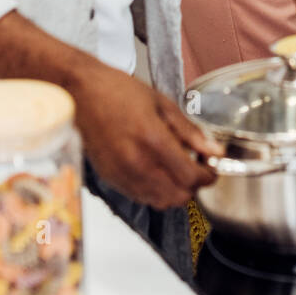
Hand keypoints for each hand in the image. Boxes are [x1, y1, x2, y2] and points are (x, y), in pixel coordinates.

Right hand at [71, 61, 220, 208]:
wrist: (80, 93)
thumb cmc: (118, 91)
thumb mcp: (162, 103)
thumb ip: (190, 131)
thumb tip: (214, 149)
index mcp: (153, 140)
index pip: (191, 177)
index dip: (208, 176)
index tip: (212, 167)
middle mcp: (137, 164)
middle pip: (179, 197)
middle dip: (194, 185)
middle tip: (197, 167)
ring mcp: (122, 175)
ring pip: (161, 202)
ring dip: (175, 191)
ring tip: (176, 168)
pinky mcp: (111, 180)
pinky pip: (141, 198)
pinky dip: (156, 191)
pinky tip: (157, 170)